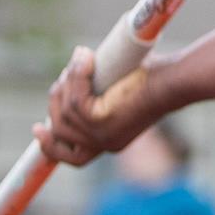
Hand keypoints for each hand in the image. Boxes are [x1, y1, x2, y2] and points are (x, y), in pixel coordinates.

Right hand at [32, 46, 159, 167]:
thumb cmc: (159, 76)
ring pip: (65, 112)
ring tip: (83, 58)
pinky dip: (77, 77)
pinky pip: (76, 100)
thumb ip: (101, 90)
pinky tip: (86, 59)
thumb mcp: (125, 87)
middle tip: (69, 71)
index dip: (50, 146)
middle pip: (59, 130)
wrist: (177, 81)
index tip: (37, 129)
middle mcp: (106, 144)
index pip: (72, 156)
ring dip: (69, 81)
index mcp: (111, 140)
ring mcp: (103, 137)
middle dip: (57, 98)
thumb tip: (76, 70)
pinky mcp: (103, 122)